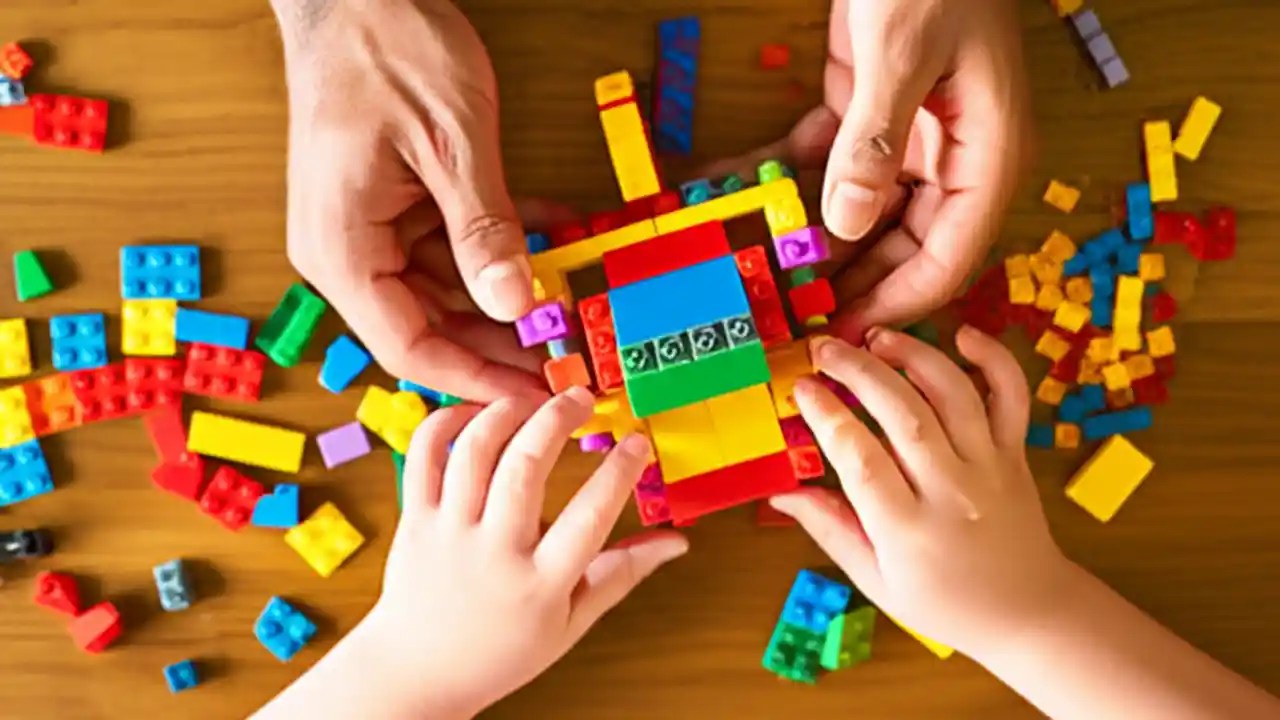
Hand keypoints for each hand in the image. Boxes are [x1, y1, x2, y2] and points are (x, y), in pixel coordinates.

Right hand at [271, 0, 551, 400]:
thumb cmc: (383, 49)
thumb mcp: (450, 142)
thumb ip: (484, 229)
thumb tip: (514, 305)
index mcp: (342, 250)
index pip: (409, 347)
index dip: (477, 380)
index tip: (535, 397)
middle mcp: (347, 252)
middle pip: (430, 328)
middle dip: (500, 346)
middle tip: (567, 360)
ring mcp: (369, 230)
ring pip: (446, 294)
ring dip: (506, 300)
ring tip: (568, 314)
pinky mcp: (393, 207)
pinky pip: (450, 249)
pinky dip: (497, 251)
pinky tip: (548, 250)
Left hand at [363, 389, 686, 716]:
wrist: (417, 674)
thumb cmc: (500, 651)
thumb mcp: (570, 623)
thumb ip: (620, 574)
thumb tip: (677, 542)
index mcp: (539, 584)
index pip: (589, 517)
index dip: (619, 472)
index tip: (637, 441)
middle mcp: (493, 553)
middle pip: (524, 468)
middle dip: (558, 420)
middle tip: (581, 398)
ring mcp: (449, 533)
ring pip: (475, 452)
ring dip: (507, 412)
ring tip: (534, 400)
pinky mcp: (415, 519)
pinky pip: (425, 455)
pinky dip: (448, 421)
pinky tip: (477, 413)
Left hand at [709, 0, 1028, 335]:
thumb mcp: (904, 54)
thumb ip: (875, 141)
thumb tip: (846, 224)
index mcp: (986, 157)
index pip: (947, 258)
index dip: (896, 305)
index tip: (841, 335)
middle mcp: (950, 159)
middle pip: (899, 248)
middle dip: (845, 284)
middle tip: (783, 318)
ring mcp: (907, 141)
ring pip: (858, 215)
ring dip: (808, 241)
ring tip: (752, 275)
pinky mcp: (866, 117)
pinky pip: (823, 164)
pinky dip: (782, 180)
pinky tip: (733, 196)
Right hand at [769, 328, 1077, 656]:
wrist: (1028, 612)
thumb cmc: (943, 602)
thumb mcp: (875, 580)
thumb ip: (830, 529)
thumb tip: (780, 490)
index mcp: (908, 531)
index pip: (861, 461)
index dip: (828, 417)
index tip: (801, 388)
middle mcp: (952, 492)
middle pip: (905, 416)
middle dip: (860, 372)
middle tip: (823, 348)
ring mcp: (989, 467)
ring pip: (953, 395)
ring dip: (913, 355)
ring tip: (876, 337)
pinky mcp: (1015, 452)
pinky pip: (1010, 395)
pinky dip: (993, 358)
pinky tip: (961, 335)